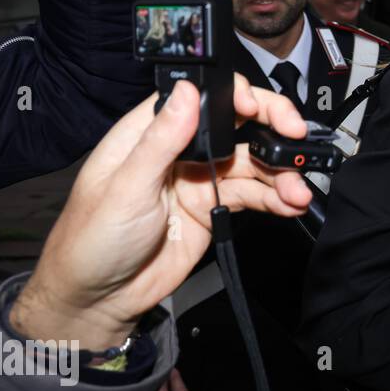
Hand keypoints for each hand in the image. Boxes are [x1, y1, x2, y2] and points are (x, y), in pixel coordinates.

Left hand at [10, 75, 311, 350]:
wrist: (99, 299)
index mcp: (150, 133)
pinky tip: (291, 205)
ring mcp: (199, 180)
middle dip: (273, 128)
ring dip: (280, 174)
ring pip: (252, 164)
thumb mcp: (125, 187)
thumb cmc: (92, 240)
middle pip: (237, 125)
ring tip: (297, 192)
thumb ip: (160, 140)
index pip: (201, 97)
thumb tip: (187, 92)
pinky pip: (252, 197)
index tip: (258, 109)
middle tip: (297, 137)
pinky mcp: (213, 209)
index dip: (237, 96)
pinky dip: (276, 200)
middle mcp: (180, 151)